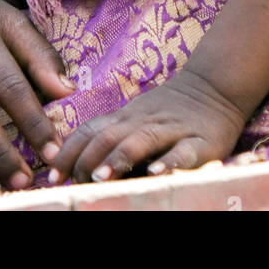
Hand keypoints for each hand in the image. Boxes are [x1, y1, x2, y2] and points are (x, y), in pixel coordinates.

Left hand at [48, 68, 245, 184]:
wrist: (215, 87)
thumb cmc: (169, 111)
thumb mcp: (135, 119)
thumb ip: (111, 137)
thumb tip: (75, 166)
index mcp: (126, 118)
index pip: (90, 131)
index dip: (69, 151)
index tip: (52, 175)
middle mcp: (143, 122)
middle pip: (109, 136)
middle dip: (87, 158)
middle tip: (71, 180)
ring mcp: (171, 130)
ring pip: (141, 141)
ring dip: (119, 158)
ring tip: (101, 178)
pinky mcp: (200, 142)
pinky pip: (183, 152)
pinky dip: (170, 162)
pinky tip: (157, 173)